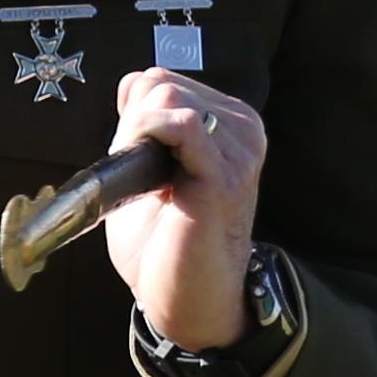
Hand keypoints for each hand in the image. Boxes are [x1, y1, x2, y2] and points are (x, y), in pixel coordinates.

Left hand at [103, 68, 269, 353]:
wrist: (186, 296)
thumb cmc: (163, 238)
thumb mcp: (147, 166)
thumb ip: (143, 124)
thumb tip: (135, 83)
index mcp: (228, 123)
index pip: (162, 80)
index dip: (133, 115)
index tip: (140, 159)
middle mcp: (242, 129)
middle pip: (161, 83)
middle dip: (133, 123)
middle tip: (141, 174)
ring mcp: (239, 150)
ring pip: (166, 96)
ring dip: (137, 135)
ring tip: (147, 180)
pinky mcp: (224, 175)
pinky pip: (181, 123)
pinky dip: (149, 135)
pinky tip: (147, 170)